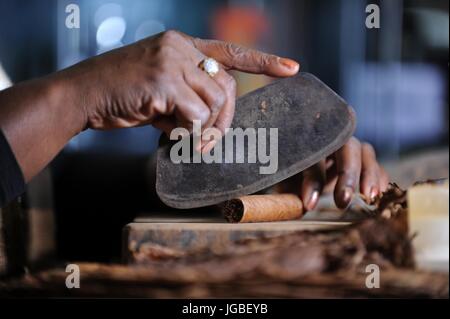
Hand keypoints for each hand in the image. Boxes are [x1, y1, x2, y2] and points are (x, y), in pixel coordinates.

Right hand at [0, 30, 298, 181]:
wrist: (82, 96)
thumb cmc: (122, 96)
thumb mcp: (161, 90)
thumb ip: (187, 96)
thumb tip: (210, 122)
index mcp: (182, 44)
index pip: (230, 52)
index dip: (264, 61)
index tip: (292, 68)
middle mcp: (180, 46)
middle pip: (227, 87)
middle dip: (225, 120)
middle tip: (210, 142)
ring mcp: (171, 60)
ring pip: (214, 102)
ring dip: (205, 129)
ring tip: (185, 140)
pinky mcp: (163, 80)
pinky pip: (194, 114)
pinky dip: (188, 132)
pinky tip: (168, 135)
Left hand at [277, 137, 388, 209]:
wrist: (299, 179)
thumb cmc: (290, 180)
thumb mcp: (287, 185)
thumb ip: (292, 192)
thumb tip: (308, 204)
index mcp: (309, 141)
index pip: (314, 156)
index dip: (313, 180)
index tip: (310, 204)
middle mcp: (333, 140)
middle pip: (346, 148)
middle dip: (348, 174)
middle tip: (344, 201)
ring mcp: (351, 148)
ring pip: (365, 153)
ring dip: (369, 175)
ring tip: (369, 197)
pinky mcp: (365, 162)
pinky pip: (377, 165)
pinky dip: (381, 178)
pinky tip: (379, 195)